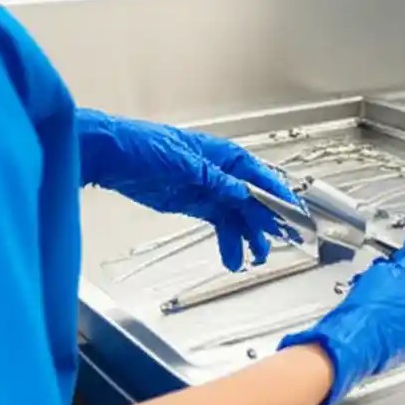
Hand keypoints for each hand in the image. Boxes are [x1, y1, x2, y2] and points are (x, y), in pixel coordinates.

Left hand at [77, 109, 299, 271]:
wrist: (111, 156)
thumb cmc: (142, 145)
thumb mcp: (183, 162)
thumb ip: (215, 180)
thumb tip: (242, 193)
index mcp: (222, 155)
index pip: (258, 176)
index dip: (278, 195)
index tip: (293, 213)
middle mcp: (220, 172)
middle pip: (253, 199)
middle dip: (268, 221)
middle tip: (283, 242)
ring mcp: (208, 189)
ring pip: (238, 215)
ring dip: (248, 236)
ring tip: (255, 259)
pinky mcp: (194, 204)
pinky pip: (219, 224)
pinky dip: (227, 241)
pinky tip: (232, 258)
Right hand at [278, 224, 404, 404]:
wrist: (346, 341)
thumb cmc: (377, 315)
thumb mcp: (403, 269)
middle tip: (396, 258)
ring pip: (404, 296)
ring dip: (391, 279)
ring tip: (377, 273)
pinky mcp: (386, 337)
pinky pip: (388, 308)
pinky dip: (379, 294)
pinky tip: (367, 287)